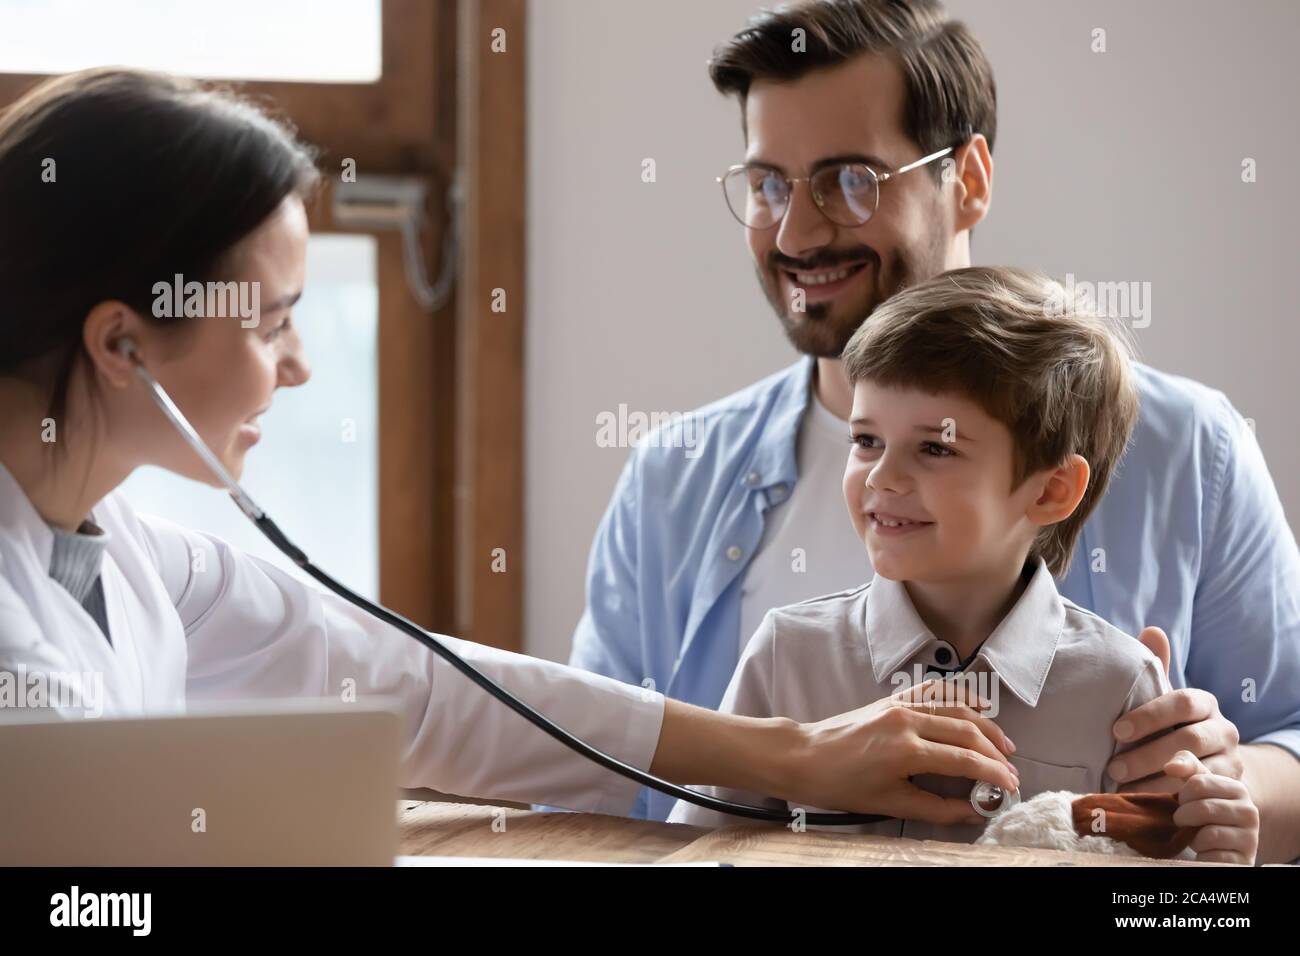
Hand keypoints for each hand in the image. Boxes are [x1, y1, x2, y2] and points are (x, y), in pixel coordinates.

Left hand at [789, 678, 1018, 824]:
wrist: (803, 756)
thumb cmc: (840, 784)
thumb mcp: (889, 803)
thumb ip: (937, 808)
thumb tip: (973, 811)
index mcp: (907, 750)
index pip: (965, 760)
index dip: (993, 774)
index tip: (1011, 787)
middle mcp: (907, 721)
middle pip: (966, 732)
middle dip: (995, 753)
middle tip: (1011, 771)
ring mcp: (900, 705)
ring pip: (956, 708)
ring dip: (984, 725)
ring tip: (1004, 744)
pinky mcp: (892, 699)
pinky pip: (934, 691)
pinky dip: (959, 696)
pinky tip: (978, 705)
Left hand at [1109, 626, 1243, 790]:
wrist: (1212, 761)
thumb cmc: (1174, 725)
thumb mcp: (1164, 698)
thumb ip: (1156, 668)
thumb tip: (1151, 630)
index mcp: (1204, 702)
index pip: (1181, 702)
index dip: (1149, 716)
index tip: (1117, 730)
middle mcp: (1224, 729)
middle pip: (1187, 740)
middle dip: (1146, 754)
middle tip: (1113, 766)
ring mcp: (1231, 760)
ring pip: (1194, 770)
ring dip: (1154, 780)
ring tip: (1121, 786)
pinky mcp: (1229, 788)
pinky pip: (1200, 794)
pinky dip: (1169, 797)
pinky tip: (1143, 801)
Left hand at [1167, 750, 1258, 864]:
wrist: (1222, 846)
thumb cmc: (1205, 811)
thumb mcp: (1197, 785)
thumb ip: (1186, 766)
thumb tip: (1170, 767)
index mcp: (1238, 789)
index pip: (1198, 783)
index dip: (1183, 795)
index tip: (1184, 803)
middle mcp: (1250, 812)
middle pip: (1203, 808)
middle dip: (1184, 817)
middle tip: (1184, 822)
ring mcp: (1250, 838)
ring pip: (1208, 835)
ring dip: (1193, 837)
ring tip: (1196, 836)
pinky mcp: (1243, 861)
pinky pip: (1213, 856)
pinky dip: (1202, 855)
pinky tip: (1206, 851)